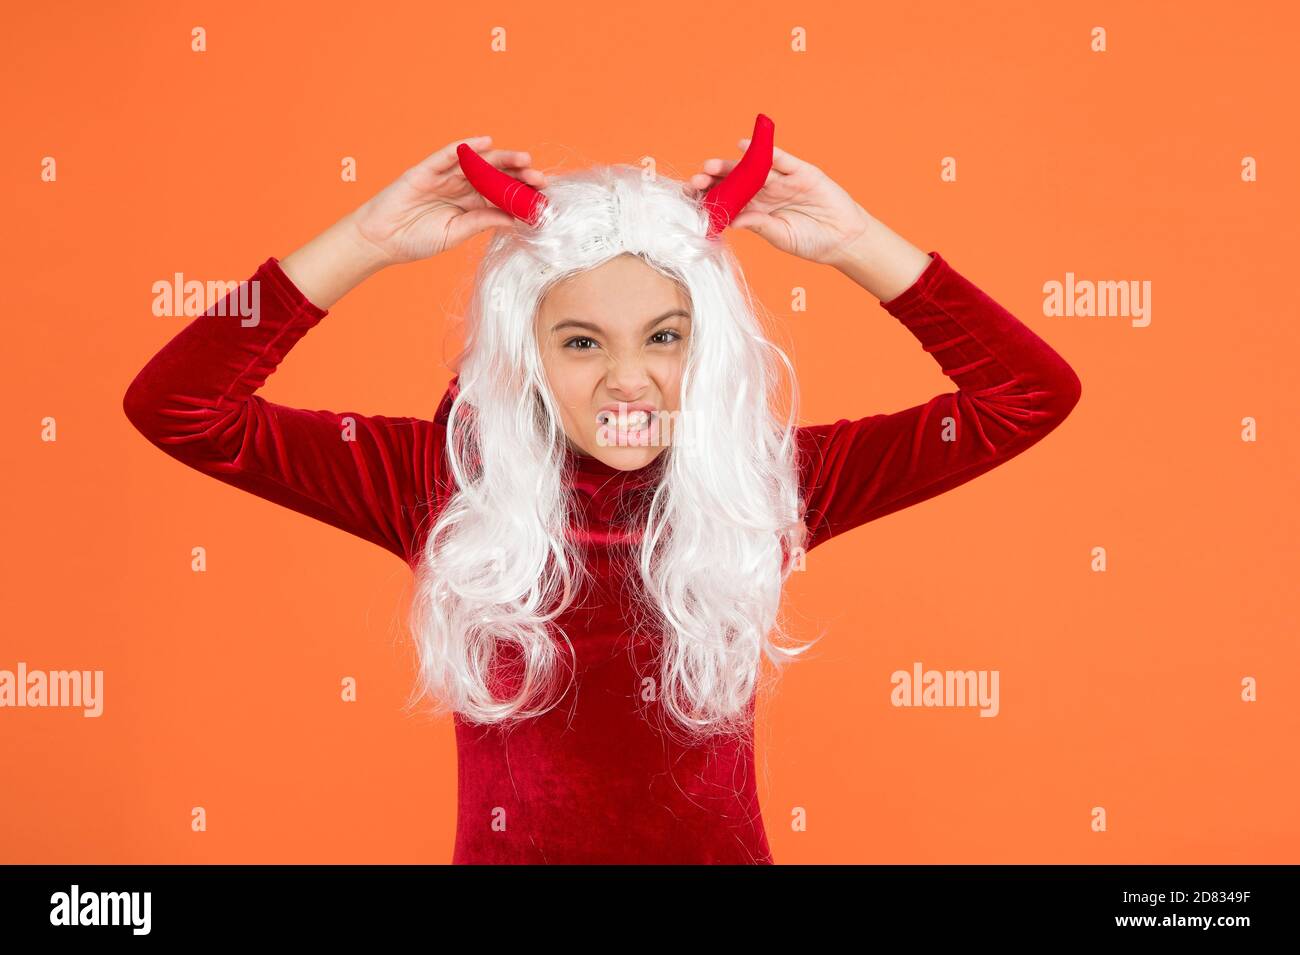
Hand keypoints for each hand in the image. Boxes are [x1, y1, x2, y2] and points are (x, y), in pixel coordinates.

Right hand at [351, 136, 547, 264]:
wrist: (381, 240)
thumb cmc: (416, 240)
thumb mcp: (456, 234)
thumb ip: (482, 222)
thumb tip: (514, 218)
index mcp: (470, 205)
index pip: (501, 195)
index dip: (521, 193)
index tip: (543, 196)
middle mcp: (460, 187)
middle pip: (495, 176)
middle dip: (518, 174)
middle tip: (539, 177)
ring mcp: (444, 176)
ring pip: (477, 163)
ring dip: (501, 159)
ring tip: (524, 158)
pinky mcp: (425, 170)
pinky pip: (448, 155)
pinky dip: (466, 147)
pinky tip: (485, 143)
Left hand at [687, 140, 873, 268]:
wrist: (844, 238)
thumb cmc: (811, 242)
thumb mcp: (782, 237)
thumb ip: (760, 225)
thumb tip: (734, 220)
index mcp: (756, 211)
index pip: (728, 200)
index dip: (710, 197)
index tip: (691, 197)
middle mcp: (765, 193)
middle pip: (735, 181)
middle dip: (714, 179)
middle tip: (697, 180)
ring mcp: (782, 180)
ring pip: (752, 168)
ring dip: (731, 166)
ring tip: (711, 166)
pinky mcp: (801, 172)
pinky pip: (781, 159)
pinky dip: (764, 151)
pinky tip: (744, 147)